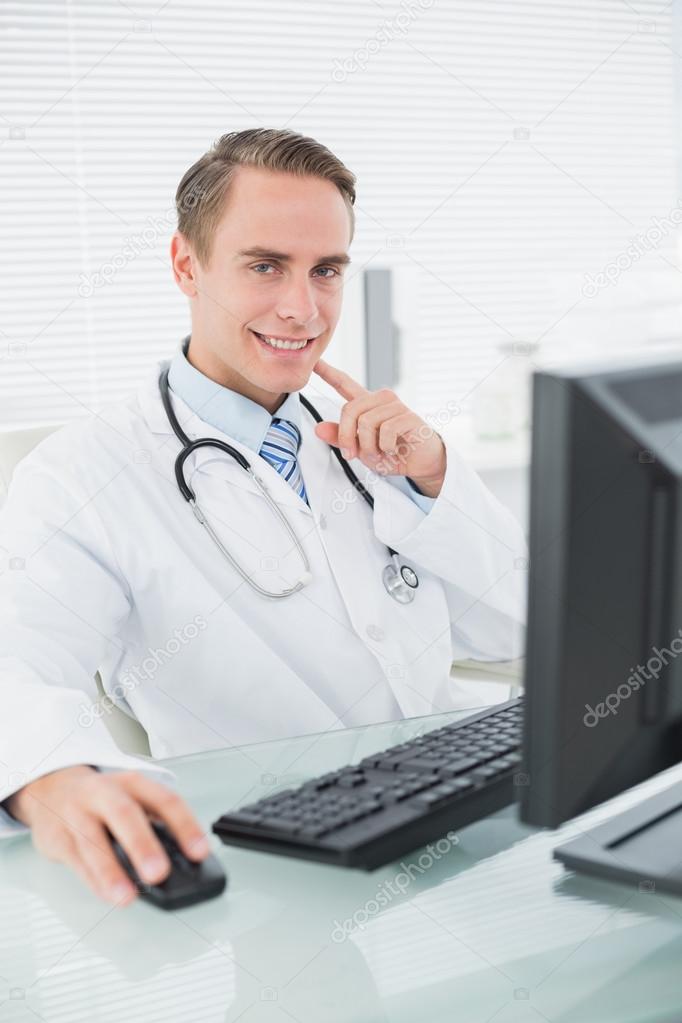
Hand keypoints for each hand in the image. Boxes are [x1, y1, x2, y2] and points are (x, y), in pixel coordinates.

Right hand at [6, 766, 210, 905]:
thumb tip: (185, 861)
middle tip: (159, 873)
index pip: (164, 800)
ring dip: (111, 871)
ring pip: (93, 842)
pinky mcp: (58, 838)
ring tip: (127, 896)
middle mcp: (105, 793)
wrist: (53, 789)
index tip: (200, 853)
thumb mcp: (133, 798)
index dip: (185, 826)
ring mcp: (78, 814)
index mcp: (133, 783)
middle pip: (125, 814)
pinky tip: (108, 894)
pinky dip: (93, 881)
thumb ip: (156, 825)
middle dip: (142, 845)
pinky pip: (76, 862)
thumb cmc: (103, 799)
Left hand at [312, 359, 445, 496]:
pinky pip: (386, 430)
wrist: (421, 464)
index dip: (328, 372)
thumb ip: (340, 438)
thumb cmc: (393, 453)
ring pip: (366, 422)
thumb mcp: (360, 449)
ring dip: (368, 447)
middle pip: (349, 410)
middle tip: (353, 455)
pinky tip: (391, 450)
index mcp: (367, 404)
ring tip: (378, 454)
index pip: (344, 384)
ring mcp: (395, 406)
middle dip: (347, 437)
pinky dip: (384, 447)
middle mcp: (380, 400)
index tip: (314, 361)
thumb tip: (318, 429)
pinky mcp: (408, 416)